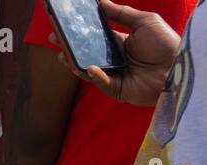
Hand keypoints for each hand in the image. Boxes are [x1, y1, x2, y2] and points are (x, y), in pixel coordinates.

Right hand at [53, 1, 181, 106]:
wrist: (176, 67)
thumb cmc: (164, 43)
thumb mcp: (145, 21)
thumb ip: (122, 13)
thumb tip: (102, 1)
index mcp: (120, 43)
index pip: (94, 37)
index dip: (79, 32)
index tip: (64, 25)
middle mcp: (114, 59)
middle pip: (86, 53)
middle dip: (69, 47)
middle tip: (54, 38)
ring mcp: (113, 75)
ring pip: (87, 69)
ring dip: (74, 62)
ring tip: (63, 54)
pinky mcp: (115, 89)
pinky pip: (100, 81)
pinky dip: (93, 75)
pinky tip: (87, 67)